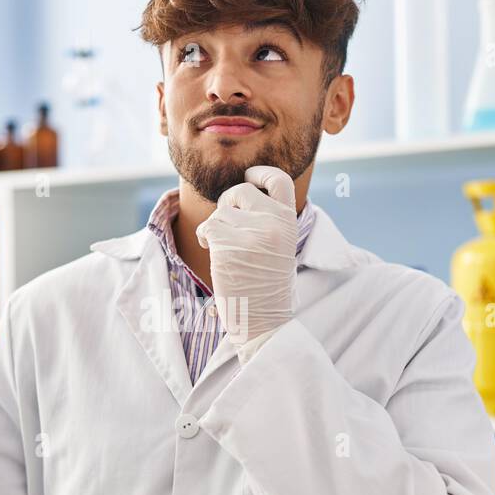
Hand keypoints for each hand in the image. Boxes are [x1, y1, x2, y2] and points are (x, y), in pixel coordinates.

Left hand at [195, 165, 298, 357]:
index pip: (279, 180)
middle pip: (241, 191)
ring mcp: (251, 233)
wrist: (263, 321)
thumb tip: (240, 197)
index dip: (261, 173)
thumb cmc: (267, 289)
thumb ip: (268, 221)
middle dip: (228, 204)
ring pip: (221, 211)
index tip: (249, 175)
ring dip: (216, 227)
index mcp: (288, 222)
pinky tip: (212, 251)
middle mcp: (273, 222)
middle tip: (226, 225)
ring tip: (224, 249)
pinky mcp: (228, 244)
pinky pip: (208, 227)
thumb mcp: (279, 248)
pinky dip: (205, 237)